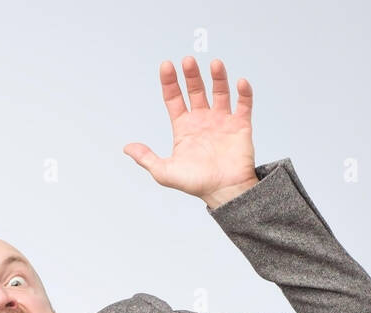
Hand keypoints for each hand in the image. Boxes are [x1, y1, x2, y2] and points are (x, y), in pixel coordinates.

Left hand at [123, 57, 258, 207]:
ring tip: (214, 64)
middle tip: (187, 61)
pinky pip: (243, 105)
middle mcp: (202, 120)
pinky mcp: (240, 125)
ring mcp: (222, 121)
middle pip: (195, 90)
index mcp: (184, 127)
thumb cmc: (196, 184)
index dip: (169, 82)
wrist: (224, 192)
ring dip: (217, 77)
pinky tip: (239, 82)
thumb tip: (127, 148)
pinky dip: (243, 93)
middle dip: (191, 75)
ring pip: (220, 92)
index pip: (174, 98)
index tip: (166, 66)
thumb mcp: (164, 172)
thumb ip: (146, 158)